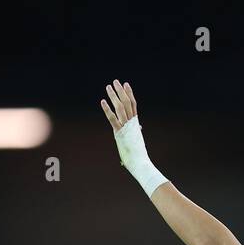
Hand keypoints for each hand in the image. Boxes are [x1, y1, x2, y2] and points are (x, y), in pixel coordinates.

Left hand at [99, 79, 168, 195]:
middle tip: (115, 81)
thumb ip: (136, 132)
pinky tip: (103, 101)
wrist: (140, 163)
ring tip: (108, 87)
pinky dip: (107, 110)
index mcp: (135, 124)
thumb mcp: (136, 140)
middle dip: (121, 91)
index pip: (133, 105)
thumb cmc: (138, 155)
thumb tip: (139, 129)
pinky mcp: (120, 133)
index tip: (126, 85)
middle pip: (127, 103)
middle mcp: (132, 123)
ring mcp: (126, 127)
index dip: (130, 94)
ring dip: (114, 96)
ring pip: (121, 108)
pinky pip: (113, 119)